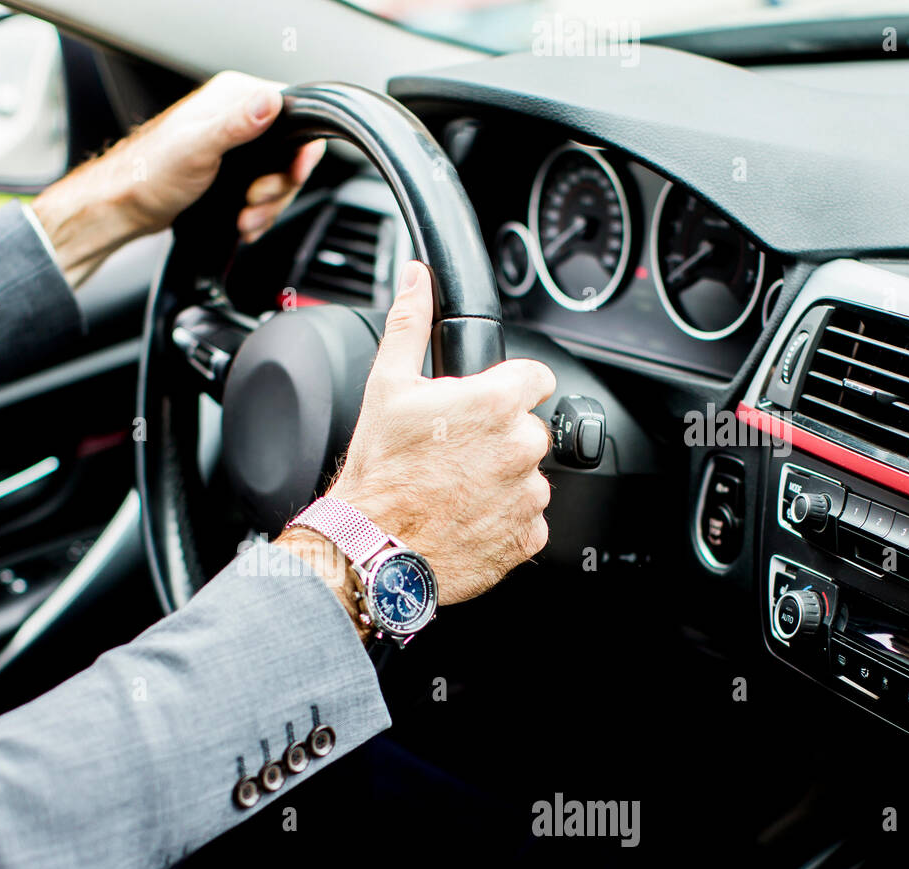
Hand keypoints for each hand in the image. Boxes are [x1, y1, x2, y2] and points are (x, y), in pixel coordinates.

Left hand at [33, 72, 324, 288]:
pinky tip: (243, 223)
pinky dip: (259, 215)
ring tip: (245, 219)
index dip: (301, 148)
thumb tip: (270, 101)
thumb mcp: (197, 146)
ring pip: (279, 181)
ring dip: (267, 208)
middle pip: (290, 155)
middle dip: (278, 188)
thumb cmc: (152, 173)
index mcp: (235, 99)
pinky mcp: (234, 175)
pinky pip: (264, 197)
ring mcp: (238, 149)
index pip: (293, 113)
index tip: (294, 172)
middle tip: (254, 200)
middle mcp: (239, 119)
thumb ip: (236, 123)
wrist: (129, 206)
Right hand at [293, 260, 556, 606]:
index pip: (536, 378)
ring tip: (455, 492)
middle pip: (528, 430)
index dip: (510, 388)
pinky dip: (503, 521)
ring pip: (529, 477)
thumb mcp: (386, 387)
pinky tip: (466, 520)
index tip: (487, 405)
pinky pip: (527, 521)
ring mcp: (527, 495)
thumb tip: (417, 279)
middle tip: (454, 456)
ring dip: (502, 481)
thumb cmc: (378, 474)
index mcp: (496, 402)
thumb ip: (409, 325)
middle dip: (499, 438)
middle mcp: (521, 447)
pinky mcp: (526, 537)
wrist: (372, 549)